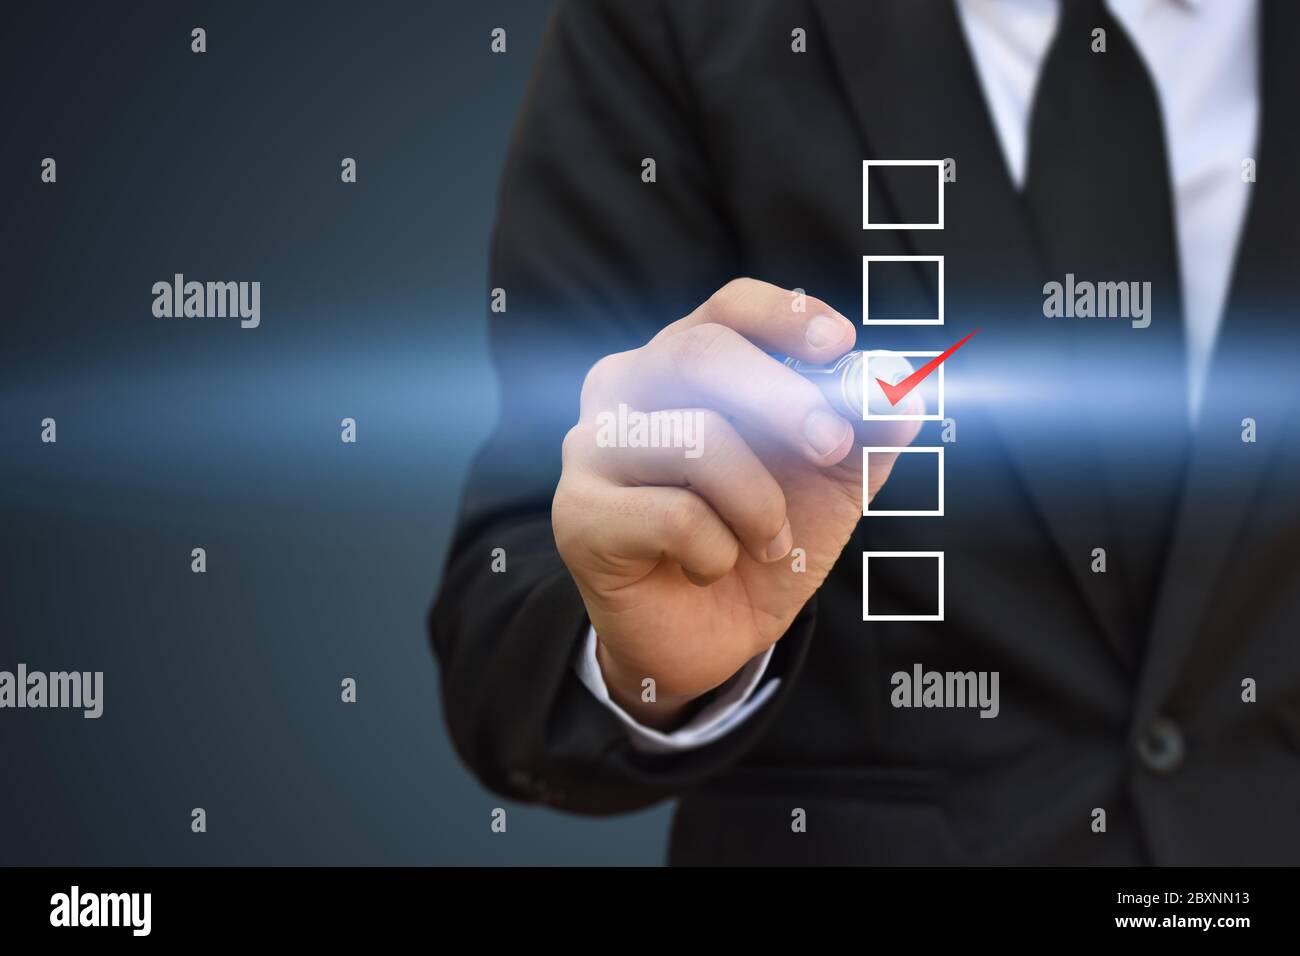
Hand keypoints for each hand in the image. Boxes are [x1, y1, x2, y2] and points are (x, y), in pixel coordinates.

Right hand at [552, 279, 921, 727]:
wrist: (708, 637)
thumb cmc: (758, 540)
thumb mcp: (829, 484)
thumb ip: (865, 433)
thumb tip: (905, 392)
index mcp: (684, 363)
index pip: (728, 309)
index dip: (785, 317)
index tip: (840, 346)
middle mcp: (626, 388)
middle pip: (699, 354)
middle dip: (783, 400)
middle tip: (832, 448)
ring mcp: (593, 447)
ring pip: (693, 437)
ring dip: (758, 500)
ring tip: (770, 541)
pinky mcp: (579, 513)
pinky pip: (671, 514)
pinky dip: (716, 550)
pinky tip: (709, 568)